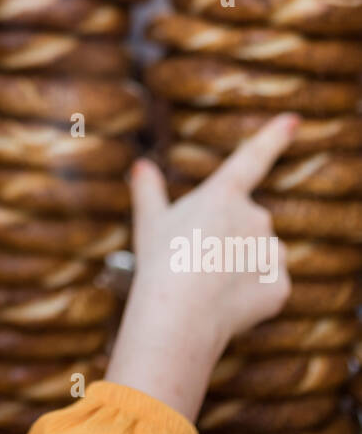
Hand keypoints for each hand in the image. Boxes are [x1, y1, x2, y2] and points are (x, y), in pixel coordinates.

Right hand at [104, 113, 298, 420]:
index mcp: (224, 194)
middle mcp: (256, 216)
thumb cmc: (160, 262)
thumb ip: (148, 190)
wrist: (179, 313)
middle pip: (248, 224)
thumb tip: (140, 166)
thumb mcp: (149, 222)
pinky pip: (269, 286)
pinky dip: (252, 295)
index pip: (252, 158)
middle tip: (198, 259)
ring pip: (261, 255)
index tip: (294, 120)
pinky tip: (227, 305)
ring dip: (243, 265)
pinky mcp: (281, 286)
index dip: (273, 137)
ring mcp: (272, 252)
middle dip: (231, 238)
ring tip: (209, 286)